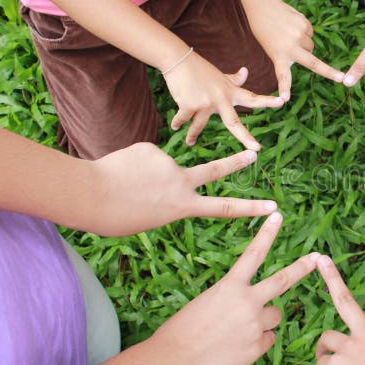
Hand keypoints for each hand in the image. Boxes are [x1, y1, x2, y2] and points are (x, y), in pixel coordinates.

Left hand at [90, 142, 275, 235]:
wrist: (92, 194)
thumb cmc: (116, 216)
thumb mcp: (151, 217)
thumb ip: (167, 199)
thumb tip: (169, 179)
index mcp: (182, 206)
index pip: (224, 208)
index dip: (250, 208)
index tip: (272, 206)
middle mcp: (181, 182)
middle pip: (215, 170)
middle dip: (236, 161)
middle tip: (253, 152)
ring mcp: (167, 162)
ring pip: (160, 166)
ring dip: (145, 174)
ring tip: (125, 184)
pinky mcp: (151, 148)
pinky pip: (145, 157)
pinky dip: (134, 164)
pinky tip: (120, 171)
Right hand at [151, 213, 319, 364]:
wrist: (175, 362)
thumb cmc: (183, 331)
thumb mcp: (206, 303)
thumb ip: (233, 300)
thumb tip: (251, 309)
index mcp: (230, 286)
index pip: (253, 253)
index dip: (267, 233)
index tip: (278, 215)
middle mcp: (247, 302)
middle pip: (282, 280)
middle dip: (302, 268)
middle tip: (317, 257)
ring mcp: (255, 325)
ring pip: (274, 316)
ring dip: (263, 320)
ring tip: (238, 331)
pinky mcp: (258, 348)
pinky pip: (267, 340)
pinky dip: (256, 343)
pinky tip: (235, 349)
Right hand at [164, 51, 283, 148]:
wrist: (177, 59)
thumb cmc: (199, 68)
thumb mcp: (220, 74)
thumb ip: (234, 79)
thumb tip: (246, 71)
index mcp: (230, 92)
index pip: (253, 97)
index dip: (268, 101)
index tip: (282, 102)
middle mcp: (220, 99)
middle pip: (234, 122)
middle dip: (245, 137)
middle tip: (256, 149)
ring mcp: (205, 103)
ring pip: (200, 126)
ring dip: (192, 135)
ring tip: (189, 143)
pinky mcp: (189, 104)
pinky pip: (183, 119)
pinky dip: (177, 123)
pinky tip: (174, 127)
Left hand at [247, 0, 343, 99]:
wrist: (264, 8)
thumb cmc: (266, 32)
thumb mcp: (274, 48)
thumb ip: (292, 54)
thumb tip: (312, 50)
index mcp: (279, 56)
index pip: (282, 75)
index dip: (285, 88)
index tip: (284, 100)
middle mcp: (290, 48)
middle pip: (314, 64)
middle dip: (330, 72)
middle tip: (342, 78)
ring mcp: (299, 36)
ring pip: (311, 46)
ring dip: (305, 43)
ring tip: (289, 35)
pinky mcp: (304, 25)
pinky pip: (310, 33)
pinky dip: (304, 31)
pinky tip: (293, 26)